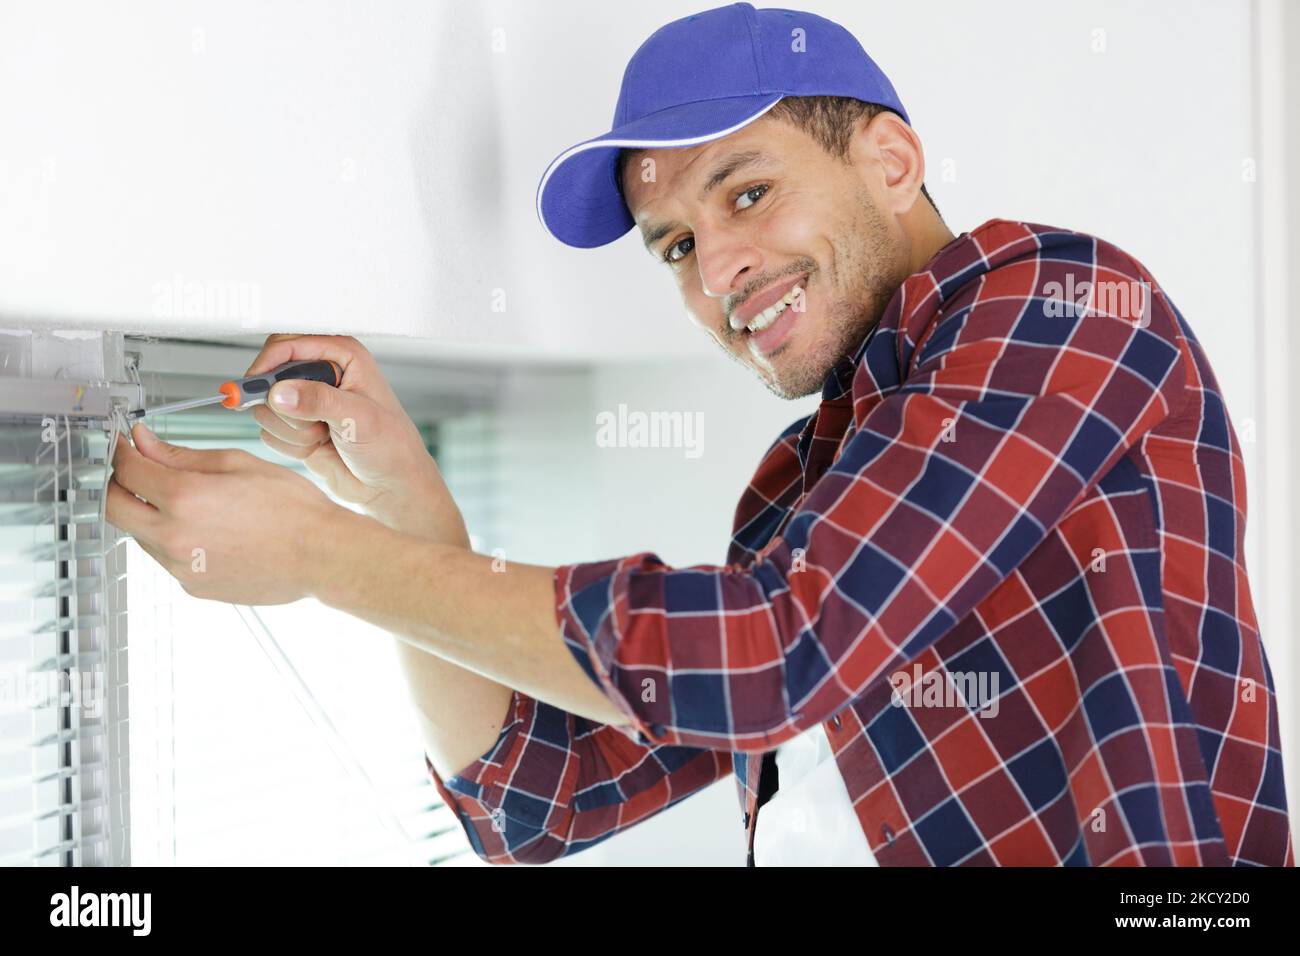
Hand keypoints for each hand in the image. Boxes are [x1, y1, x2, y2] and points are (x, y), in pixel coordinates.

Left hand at [106, 423, 344, 604]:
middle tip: (137, 472)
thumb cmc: (293, 509)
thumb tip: (145, 443)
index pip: (128, 470)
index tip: (127, 445)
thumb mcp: (239, 464)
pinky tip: (209, 531)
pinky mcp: (192, 586)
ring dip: (149, 514)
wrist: (321, 556)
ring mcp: (180, 567)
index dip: (123, 452)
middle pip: (114, 508)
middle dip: (118, 485)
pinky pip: (166, 559)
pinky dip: (174, 540)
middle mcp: (174, 536)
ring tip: (189, 504)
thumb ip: (182, 455)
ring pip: (139, 535)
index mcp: (185, 497)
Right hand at [245, 334, 467, 545]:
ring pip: (266, 408)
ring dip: (292, 430)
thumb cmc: (392, 447)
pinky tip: (319, 447)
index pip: (288, 344)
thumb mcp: (359, 418)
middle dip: (286, 407)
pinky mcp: (296, 426)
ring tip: (324, 436)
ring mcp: (307, 401)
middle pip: (269, 376)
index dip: (268, 363)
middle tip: (314, 423)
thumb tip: (281, 393)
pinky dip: (291, 445)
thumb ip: (320, 401)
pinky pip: (269, 432)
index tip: (259, 387)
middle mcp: (321, 374)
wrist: (390, 486)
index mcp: (342, 356)